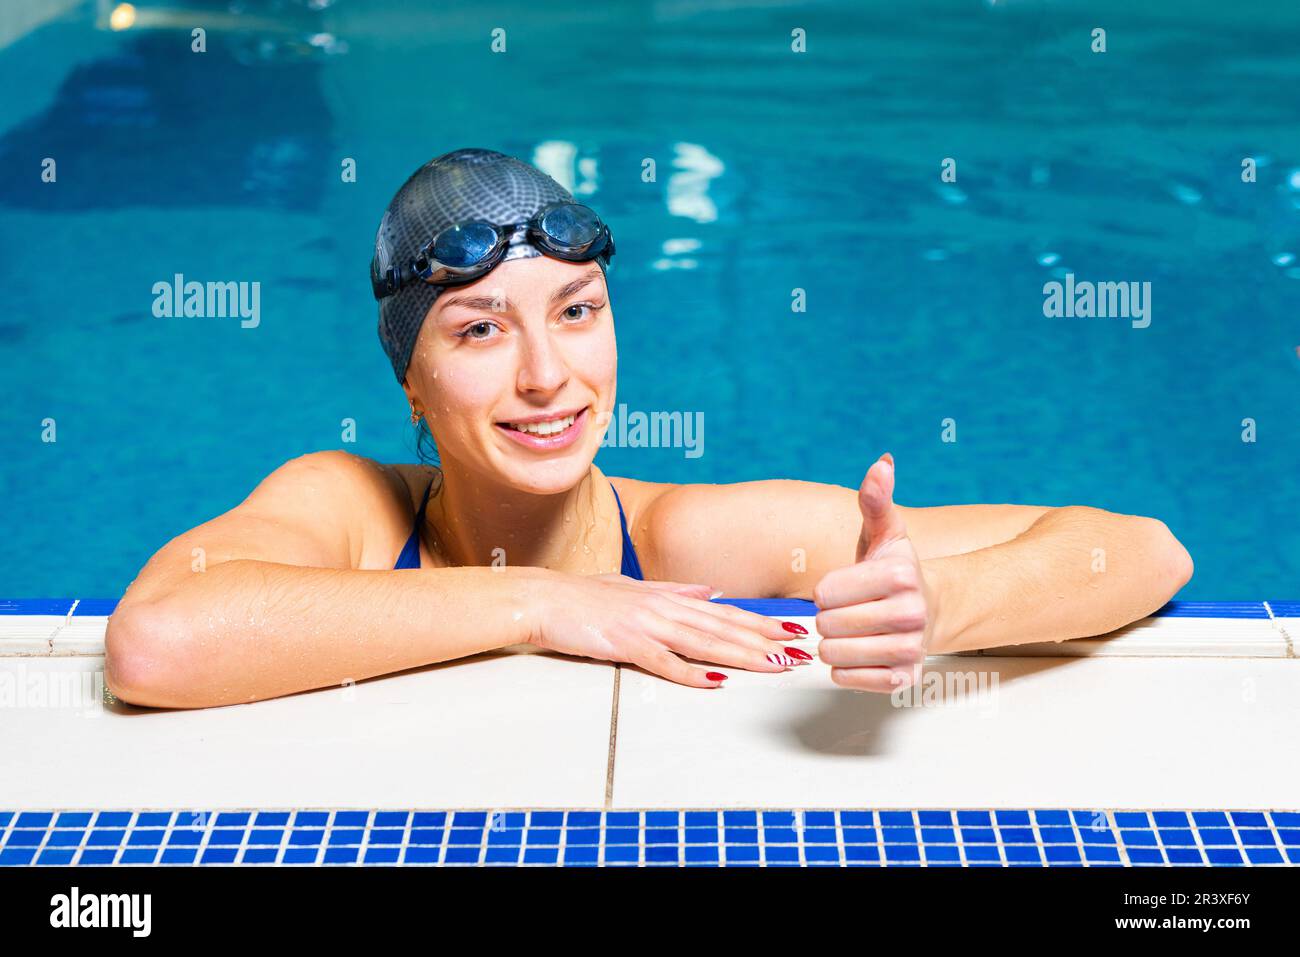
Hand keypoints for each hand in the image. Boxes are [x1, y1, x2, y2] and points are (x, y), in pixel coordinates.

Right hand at [529, 572, 809, 687]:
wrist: (541, 598)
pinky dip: (690, 673)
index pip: (724, 612)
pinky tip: (714, 682)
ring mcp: (645, 625)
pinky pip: (663, 662)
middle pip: (724, 628)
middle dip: (766, 641)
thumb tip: (707, 591)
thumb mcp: (633, 586)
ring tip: (774, 665)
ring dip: (742, 655)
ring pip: (704, 643)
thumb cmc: (582, 596)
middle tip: (800, 652)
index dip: (761, 622)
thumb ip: (672, 589)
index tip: (792, 630)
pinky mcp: (624, 644)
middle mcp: (663, 608)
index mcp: (667, 597)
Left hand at [813, 453, 938, 691]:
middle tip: (849, 611)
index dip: (826, 590)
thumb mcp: (884, 533)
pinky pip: (847, 679)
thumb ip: (875, 501)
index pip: (825, 592)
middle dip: (828, 618)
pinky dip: (843, 669)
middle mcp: (911, 614)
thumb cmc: (893, 573)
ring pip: (832, 654)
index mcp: (900, 576)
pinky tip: (860, 653)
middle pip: (827, 625)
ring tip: (853, 631)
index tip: (845, 587)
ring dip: (833, 644)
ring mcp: (909, 650)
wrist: (928, 611)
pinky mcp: (903, 679)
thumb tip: (880, 464)